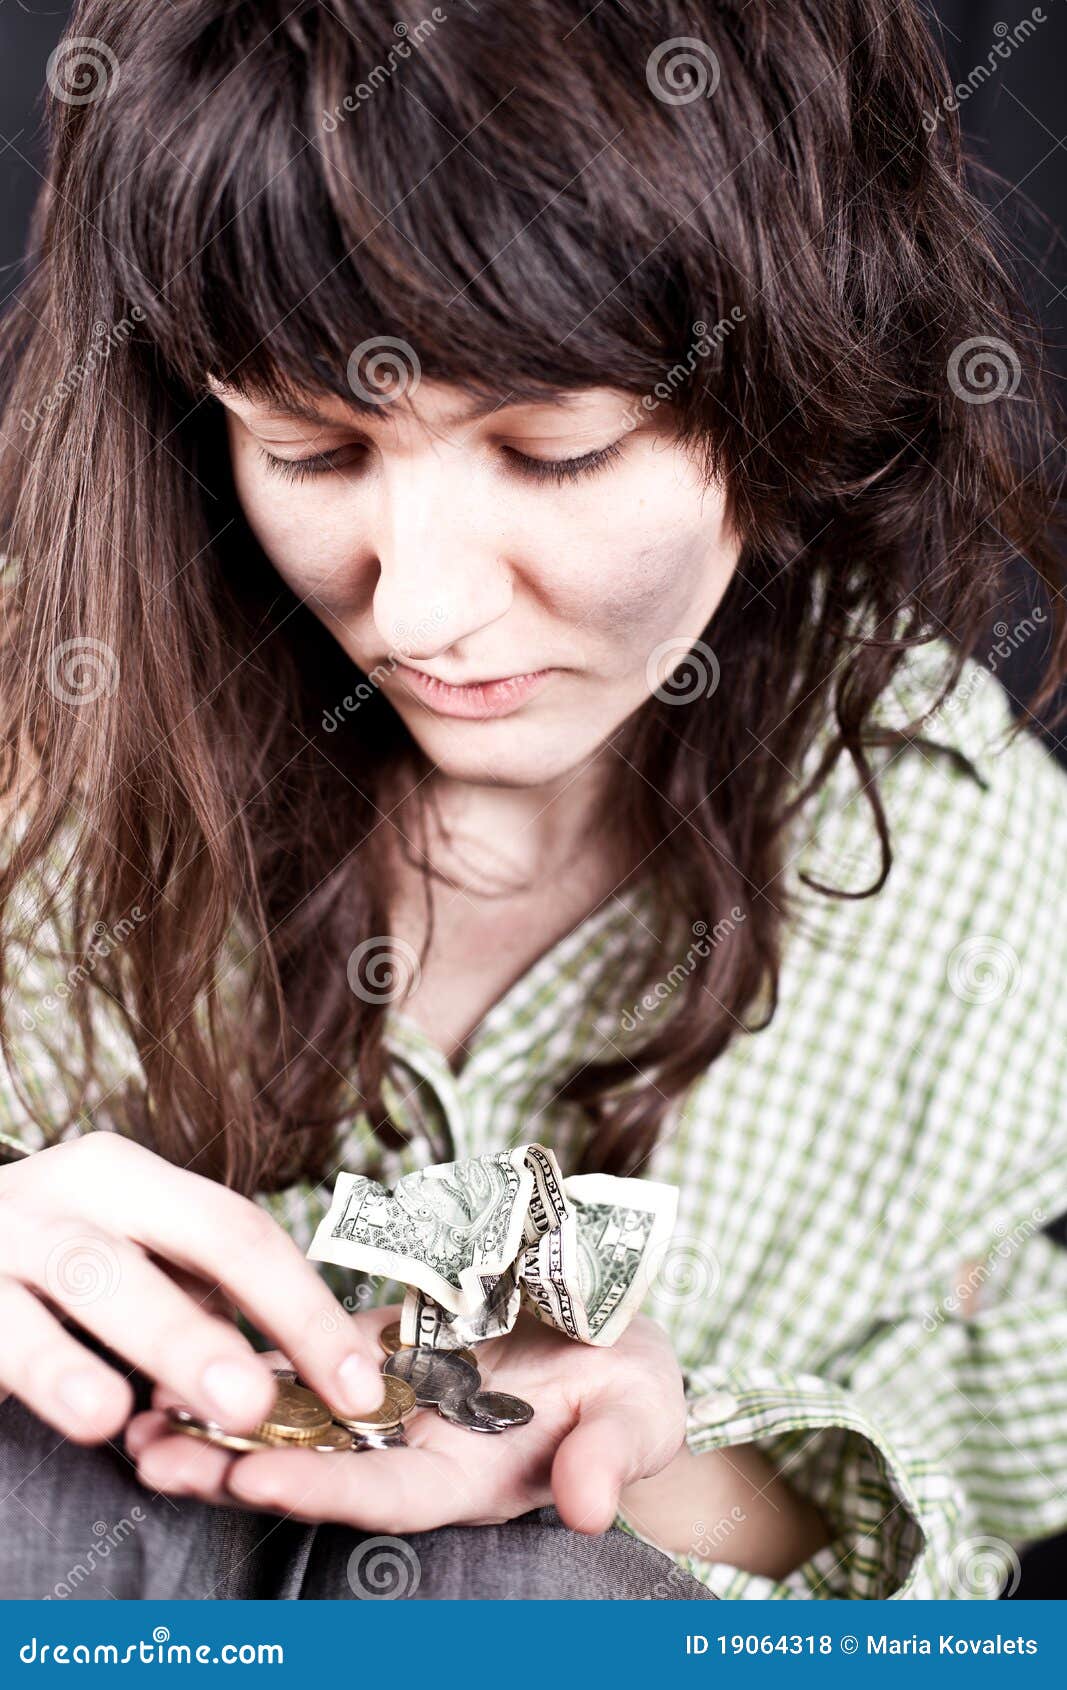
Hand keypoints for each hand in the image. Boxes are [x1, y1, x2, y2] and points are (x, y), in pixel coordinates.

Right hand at [0, 1134, 383, 1442]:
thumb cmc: (48, 1262)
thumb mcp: (125, 1256)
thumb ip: (191, 1299)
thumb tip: (288, 1377)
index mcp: (132, 1177)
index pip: (239, 1231)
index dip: (307, 1312)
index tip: (358, 1389)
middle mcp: (73, 1191)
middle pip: (177, 1244)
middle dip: (219, 1329)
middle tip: (259, 1404)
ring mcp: (7, 1238)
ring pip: (89, 1279)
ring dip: (142, 1344)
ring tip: (155, 1412)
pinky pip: (5, 1333)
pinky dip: (49, 1373)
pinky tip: (90, 1414)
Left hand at [126, 1306, 687, 1534]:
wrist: (620, 1340)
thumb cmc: (635, 1387)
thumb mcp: (640, 1415)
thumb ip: (612, 1457)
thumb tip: (592, 1507)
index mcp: (469, 1476)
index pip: (384, 1495)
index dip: (322, 1490)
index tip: (252, 1480)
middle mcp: (414, 1450)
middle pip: (313, 1468)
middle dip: (231, 1467)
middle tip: (148, 1455)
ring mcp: (391, 1404)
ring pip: (294, 1420)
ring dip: (218, 1420)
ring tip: (135, 1417)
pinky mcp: (379, 1354)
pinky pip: (306, 1362)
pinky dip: (249, 1361)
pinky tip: (185, 1353)